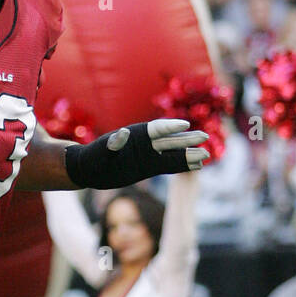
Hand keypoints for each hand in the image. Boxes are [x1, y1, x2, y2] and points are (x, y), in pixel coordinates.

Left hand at [65, 119, 209, 189]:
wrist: (89, 170)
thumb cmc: (92, 159)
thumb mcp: (101, 152)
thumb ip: (112, 144)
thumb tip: (122, 133)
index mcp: (136, 135)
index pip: (156, 129)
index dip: (170, 126)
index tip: (184, 126)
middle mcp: (145, 144)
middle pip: (170, 140)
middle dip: (187, 140)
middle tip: (205, 137)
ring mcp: (149, 155)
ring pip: (173, 154)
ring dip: (188, 154)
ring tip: (206, 155)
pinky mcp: (149, 167)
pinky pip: (169, 166)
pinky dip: (182, 166)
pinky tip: (196, 166)